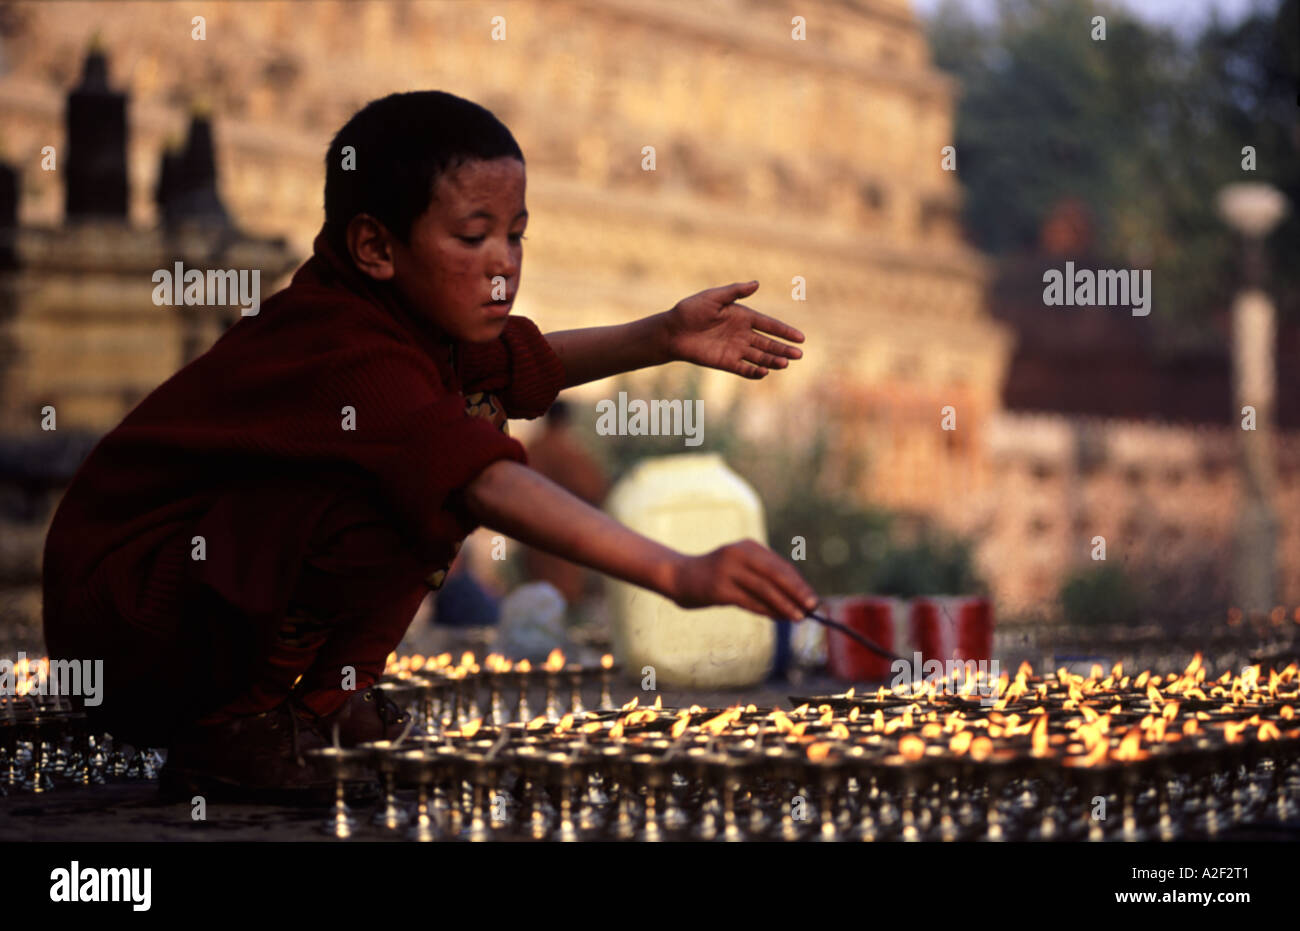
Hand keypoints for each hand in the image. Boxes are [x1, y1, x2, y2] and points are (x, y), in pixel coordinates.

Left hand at [662, 281, 804, 378]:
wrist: (672, 330)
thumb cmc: (691, 310)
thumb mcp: (714, 297)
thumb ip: (735, 292)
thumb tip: (757, 283)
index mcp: (743, 317)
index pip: (769, 325)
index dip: (785, 332)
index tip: (800, 338)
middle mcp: (742, 334)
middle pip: (768, 344)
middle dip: (784, 350)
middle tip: (799, 355)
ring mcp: (735, 349)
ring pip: (759, 357)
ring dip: (772, 361)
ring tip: (785, 364)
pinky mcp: (726, 362)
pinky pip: (744, 369)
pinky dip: (754, 372)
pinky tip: (765, 372)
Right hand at [667, 540, 817, 621]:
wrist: (679, 577)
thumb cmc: (715, 576)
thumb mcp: (740, 570)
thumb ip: (763, 581)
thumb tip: (795, 602)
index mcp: (748, 547)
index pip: (780, 566)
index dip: (798, 583)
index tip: (813, 598)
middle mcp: (739, 554)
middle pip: (776, 574)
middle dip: (797, 592)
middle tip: (812, 607)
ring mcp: (728, 570)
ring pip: (764, 589)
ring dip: (784, 605)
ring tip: (799, 617)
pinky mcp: (719, 588)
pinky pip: (748, 601)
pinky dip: (766, 610)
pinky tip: (777, 618)